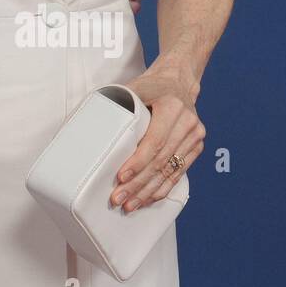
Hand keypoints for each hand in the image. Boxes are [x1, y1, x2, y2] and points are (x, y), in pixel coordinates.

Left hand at [110, 65, 203, 211]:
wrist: (178, 81)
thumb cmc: (151, 85)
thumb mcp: (135, 88)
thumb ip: (119, 105)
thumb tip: (89, 125)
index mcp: (172, 106)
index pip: (154, 141)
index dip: (137, 162)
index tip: (121, 177)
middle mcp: (188, 123)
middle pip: (161, 161)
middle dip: (139, 183)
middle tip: (119, 198)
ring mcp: (195, 136)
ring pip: (170, 171)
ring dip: (148, 191)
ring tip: (130, 205)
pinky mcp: (196, 147)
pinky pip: (178, 173)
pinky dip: (162, 188)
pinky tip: (148, 199)